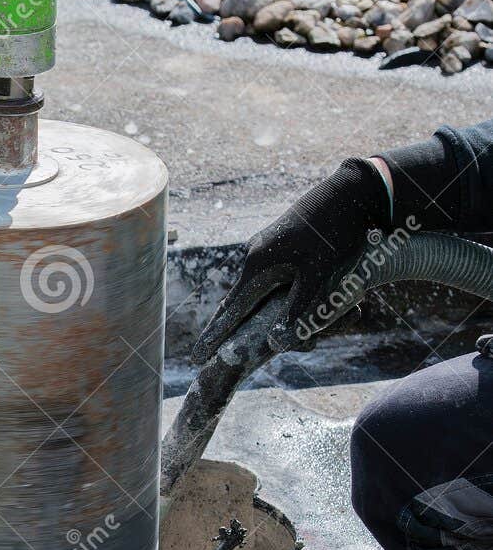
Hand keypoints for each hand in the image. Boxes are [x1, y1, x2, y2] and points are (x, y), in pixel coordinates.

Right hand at [193, 157, 391, 362]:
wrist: (351, 192)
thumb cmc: (336, 235)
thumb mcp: (319, 278)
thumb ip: (298, 313)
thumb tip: (275, 347)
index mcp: (259, 267)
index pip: (231, 311)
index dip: (215, 337)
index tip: (198, 357)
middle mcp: (256, 257)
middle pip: (237, 302)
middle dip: (226, 328)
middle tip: (206, 351)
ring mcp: (267, 249)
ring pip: (255, 291)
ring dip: (252, 314)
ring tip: (239, 332)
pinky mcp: (281, 244)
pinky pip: (267, 280)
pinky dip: (266, 298)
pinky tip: (270, 303)